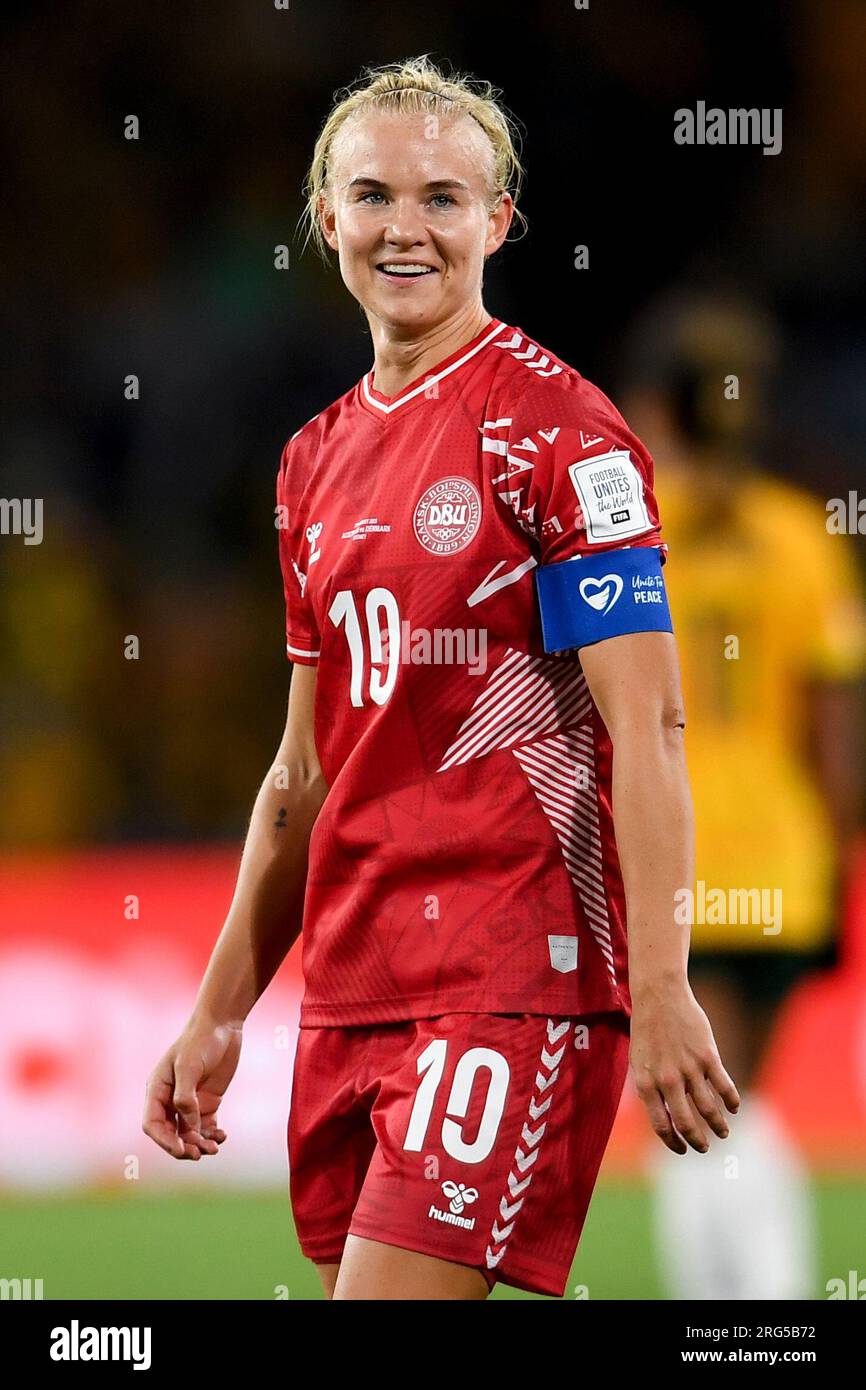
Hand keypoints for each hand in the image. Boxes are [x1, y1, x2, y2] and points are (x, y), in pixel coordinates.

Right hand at [142, 1016, 242, 1159]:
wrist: (222, 1024)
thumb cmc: (200, 1041)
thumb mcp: (189, 1066)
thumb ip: (186, 1097)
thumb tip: (189, 1126)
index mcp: (157, 1089)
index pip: (153, 1124)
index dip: (164, 1141)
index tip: (181, 1150)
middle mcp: (170, 1099)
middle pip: (170, 1133)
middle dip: (183, 1147)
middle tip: (199, 1154)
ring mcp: (190, 1101)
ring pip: (189, 1133)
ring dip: (199, 1144)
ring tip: (215, 1147)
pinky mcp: (207, 1101)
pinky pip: (206, 1126)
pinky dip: (212, 1135)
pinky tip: (222, 1136)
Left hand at [629, 979, 739, 1153]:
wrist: (659, 997)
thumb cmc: (647, 1030)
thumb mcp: (638, 1062)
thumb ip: (649, 1090)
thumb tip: (664, 1117)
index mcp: (645, 1084)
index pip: (661, 1126)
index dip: (674, 1143)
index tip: (683, 1150)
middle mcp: (666, 1080)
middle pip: (686, 1123)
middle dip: (698, 1141)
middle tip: (705, 1148)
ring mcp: (688, 1069)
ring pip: (709, 1109)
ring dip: (718, 1126)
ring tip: (723, 1133)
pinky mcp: (707, 1056)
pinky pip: (724, 1087)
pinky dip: (732, 1101)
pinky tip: (734, 1107)